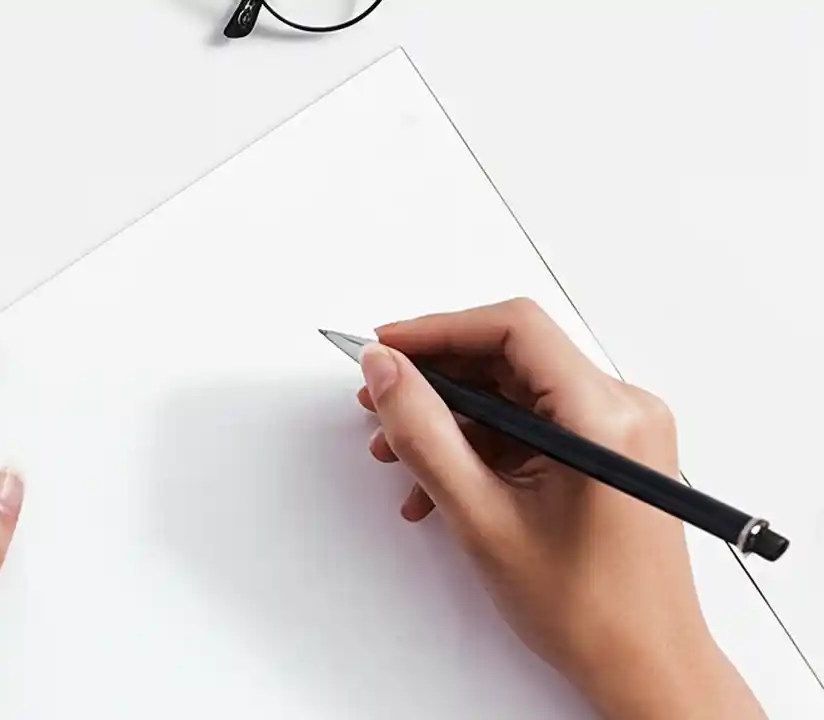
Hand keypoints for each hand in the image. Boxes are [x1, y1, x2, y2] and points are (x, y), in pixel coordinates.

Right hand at [357, 299, 760, 718]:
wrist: (645, 666)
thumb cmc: (590, 610)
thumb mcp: (482, 516)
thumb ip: (425, 433)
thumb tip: (388, 371)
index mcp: (605, 416)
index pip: (513, 329)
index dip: (438, 330)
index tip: (386, 347)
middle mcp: (623, 410)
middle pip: (510, 356)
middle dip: (436, 377)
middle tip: (379, 399)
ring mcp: (618, 431)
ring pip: (515, 392)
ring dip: (451, 416)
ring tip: (399, 451)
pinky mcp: (606, 451)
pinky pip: (531, 424)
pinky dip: (480, 444)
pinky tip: (439, 482)